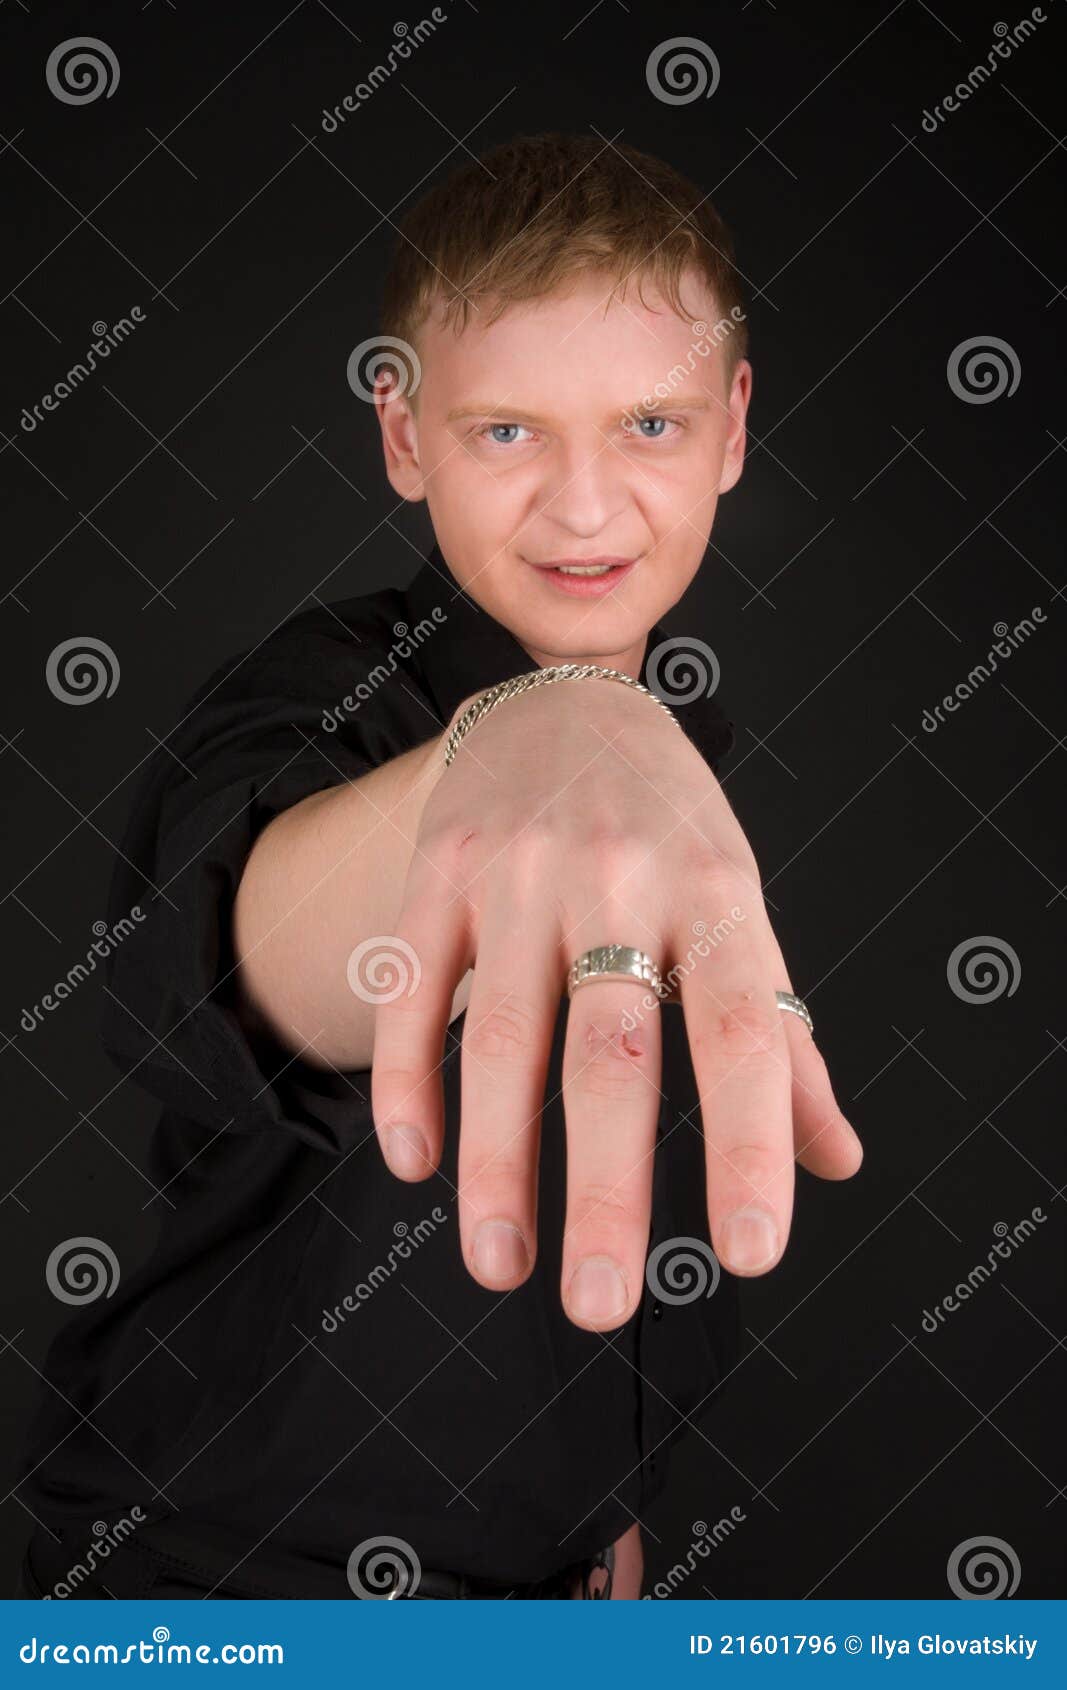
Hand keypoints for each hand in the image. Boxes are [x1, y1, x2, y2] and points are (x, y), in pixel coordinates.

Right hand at [371, 677, 861, 1329]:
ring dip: (494, 1166)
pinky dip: (407, 1084)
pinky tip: (416, 1164)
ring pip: (499, 1038)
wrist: (565, 705)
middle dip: (603, 1189)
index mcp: (717, 895)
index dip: (752, 1144)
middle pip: (611, 1052)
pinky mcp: (437, 873)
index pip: (747, 1033)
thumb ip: (783, 1039)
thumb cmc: (671, 830)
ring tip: (502, 1267)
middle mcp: (618, 880)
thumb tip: (837, 1161)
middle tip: (598, 1305)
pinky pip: (411, 991)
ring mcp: (518, 874)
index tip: (751, 1251)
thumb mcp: (740, 910)